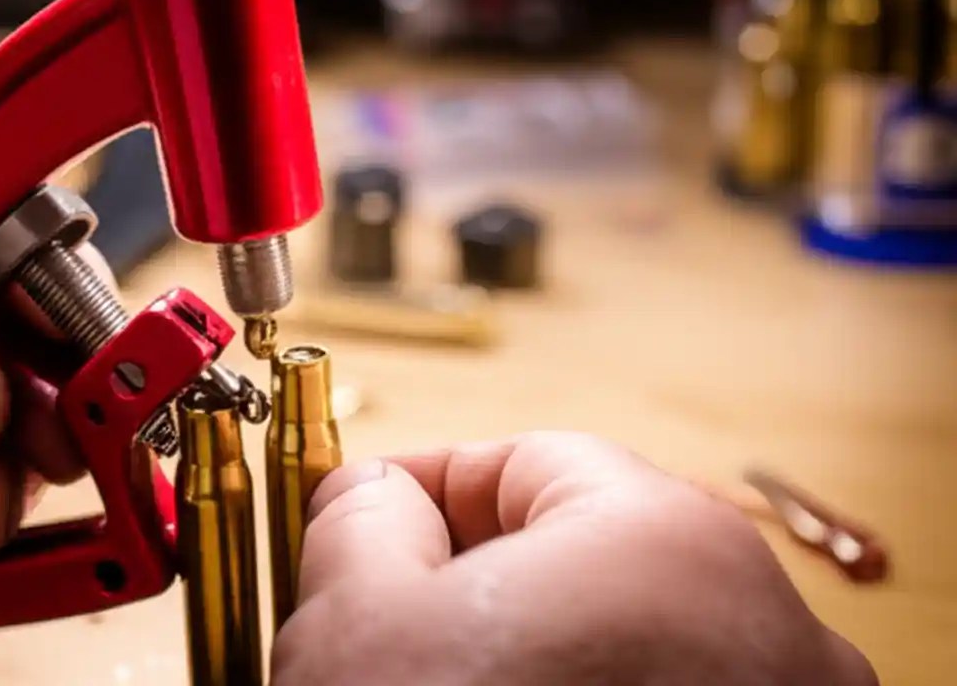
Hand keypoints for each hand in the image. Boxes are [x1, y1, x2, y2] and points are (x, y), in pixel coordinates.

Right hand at [273, 432, 877, 684]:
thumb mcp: (358, 622)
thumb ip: (360, 515)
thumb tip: (371, 497)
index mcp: (669, 542)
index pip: (529, 462)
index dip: (424, 484)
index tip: (362, 518)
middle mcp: (761, 631)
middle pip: (583, 556)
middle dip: (467, 579)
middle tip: (379, 618)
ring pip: (620, 646)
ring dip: (522, 656)